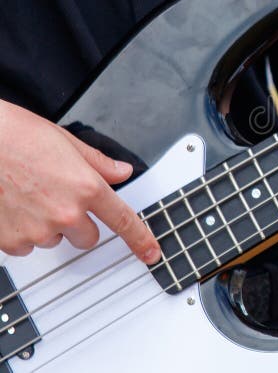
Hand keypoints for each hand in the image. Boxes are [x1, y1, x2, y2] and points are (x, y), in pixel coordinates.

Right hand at [0, 100, 160, 263]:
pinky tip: (13, 206)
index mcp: (86, 187)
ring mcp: (37, 230)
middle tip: (59, 198)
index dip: (140, 240)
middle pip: (88, 238)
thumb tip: (122, 172)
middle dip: (79, 223)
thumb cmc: (17, 137)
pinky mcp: (11, 241)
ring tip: (29, 195)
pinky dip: (22, 231)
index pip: (123, 220)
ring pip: (55, 240)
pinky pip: (27, 246)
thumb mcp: (68, 143)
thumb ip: (99, 164)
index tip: (151, 253)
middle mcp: (65, 213)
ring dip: (48, 225)